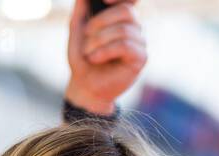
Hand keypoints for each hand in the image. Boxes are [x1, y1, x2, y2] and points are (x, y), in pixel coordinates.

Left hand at [65, 0, 146, 115]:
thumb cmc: (83, 57)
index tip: (104, 0)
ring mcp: (140, 42)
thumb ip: (82, 9)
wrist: (85, 85)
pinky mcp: (141, 58)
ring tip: (88, 53)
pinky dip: (105, 51)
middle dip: (101, 22)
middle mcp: (134, 27)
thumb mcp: (77, 29)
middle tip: (86, 35)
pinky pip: (125, 46)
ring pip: (123, 30)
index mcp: (121, 17)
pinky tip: (95, 58)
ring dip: (99, 40)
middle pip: (126, 11)